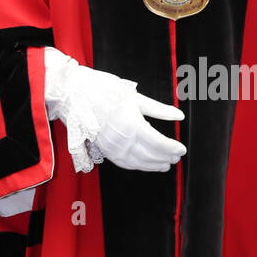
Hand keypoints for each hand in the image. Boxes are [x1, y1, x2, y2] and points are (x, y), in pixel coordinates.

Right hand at [45, 50, 185, 173]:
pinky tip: (145, 164)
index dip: (172, 148)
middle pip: (150, 155)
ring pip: (137, 163)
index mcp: (132, 125)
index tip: (181, 149)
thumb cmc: (104, 90)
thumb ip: (159, 109)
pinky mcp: (104, 149)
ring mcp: (112, 147)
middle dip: (165, 158)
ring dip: (153, 165)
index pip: (159, 143)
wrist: (74, 94)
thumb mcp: (135, 96)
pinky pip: (123, 163)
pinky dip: (137, 166)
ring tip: (165, 165)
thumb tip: (178, 116)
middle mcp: (122, 140)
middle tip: (176, 158)